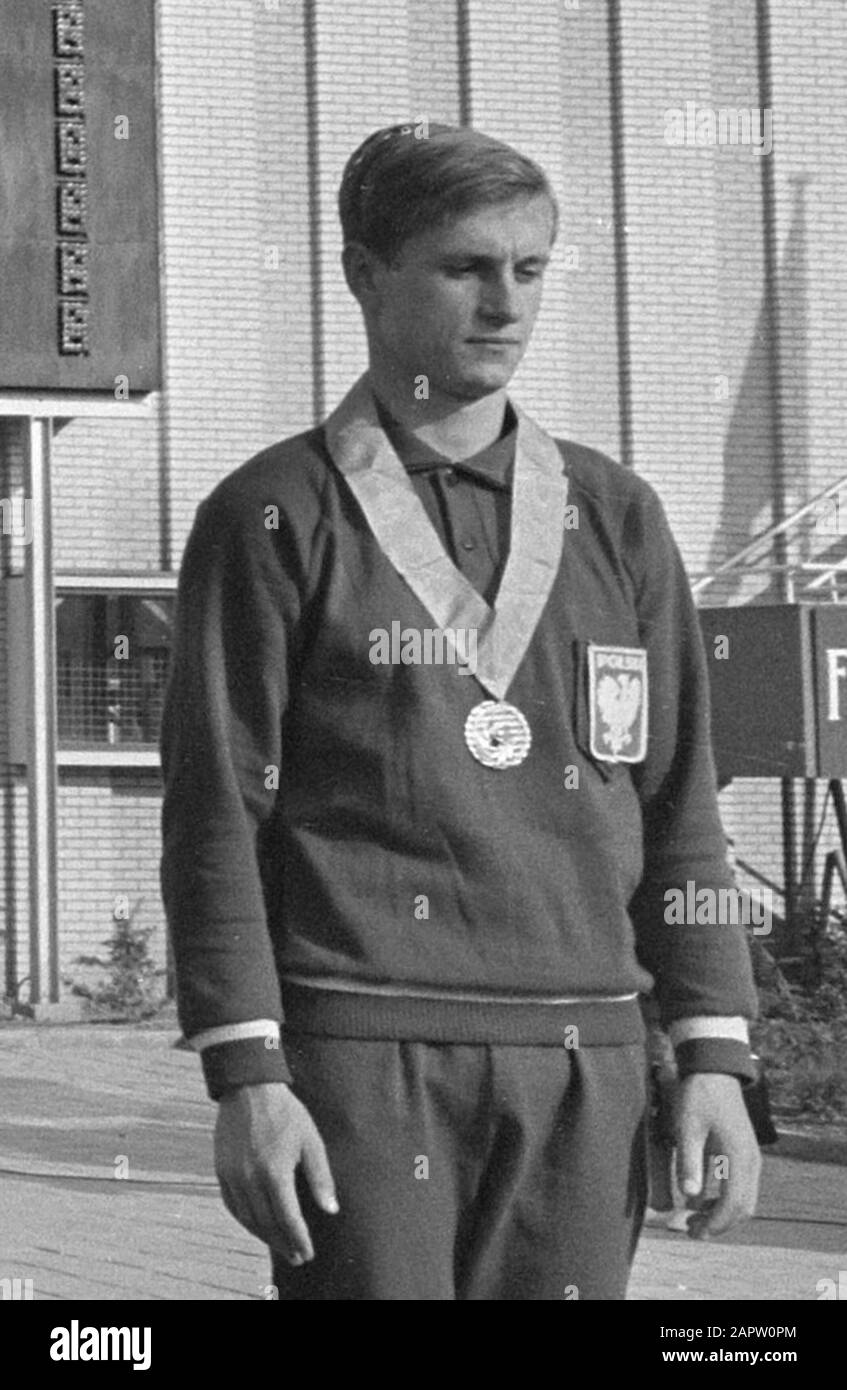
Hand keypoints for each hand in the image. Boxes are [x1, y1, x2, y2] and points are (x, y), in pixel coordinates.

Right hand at [215, 1082, 338, 1264]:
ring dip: (264, 1236)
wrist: (249, 1089)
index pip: (288, 1218)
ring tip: (279, 1245)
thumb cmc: (287, 1114)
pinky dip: (245, 1220)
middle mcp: (250, 1178)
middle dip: (283, 1243)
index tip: (308, 1252)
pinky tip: (256, 1225)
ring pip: (247, 1218)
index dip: (298, 1239)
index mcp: (275, 1172)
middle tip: (297, 1257)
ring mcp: (233, 1175)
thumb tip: (331, 1210)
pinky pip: (232, 1205)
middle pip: (267, 1223)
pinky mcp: (221, 1170)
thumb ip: (320, 1177)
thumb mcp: (311, 1141)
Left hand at [674, 1072, 760, 1239]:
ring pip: (745, 1199)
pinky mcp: (745, 1152)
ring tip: (693, 1217)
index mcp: (739, 1157)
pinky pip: (741, 1186)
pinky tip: (701, 1199)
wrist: (713, 1068)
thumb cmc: (698, 1095)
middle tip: (689, 1229)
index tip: (692, 1232)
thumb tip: (690, 1197)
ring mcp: (750, 1156)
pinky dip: (725, 1199)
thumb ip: (689, 1161)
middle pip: (743, 1208)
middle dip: (718, 1224)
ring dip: (722, 1213)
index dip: (714, 1224)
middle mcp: (751, 1161)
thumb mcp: (688, 1127)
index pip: (733, 1205)